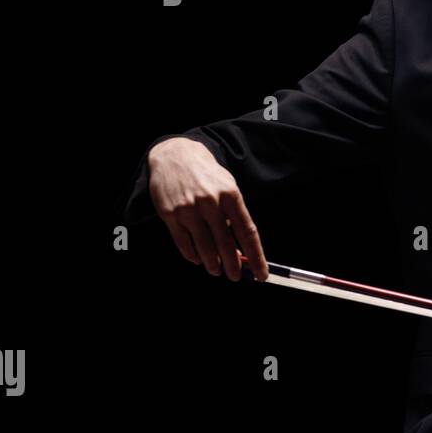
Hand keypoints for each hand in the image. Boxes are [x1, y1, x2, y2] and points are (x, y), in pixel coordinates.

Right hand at [147, 137, 267, 281]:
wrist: (175, 155)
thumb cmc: (207, 175)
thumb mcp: (227, 188)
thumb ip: (234, 217)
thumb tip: (240, 250)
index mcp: (230, 195)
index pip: (247, 232)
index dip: (256, 256)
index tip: (261, 273)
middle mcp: (210, 202)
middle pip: (225, 244)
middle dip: (233, 266)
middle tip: (235, 277)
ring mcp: (188, 209)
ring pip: (204, 247)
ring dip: (212, 264)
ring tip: (216, 270)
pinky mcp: (170, 214)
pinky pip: (183, 243)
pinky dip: (192, 255)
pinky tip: (198, 259)